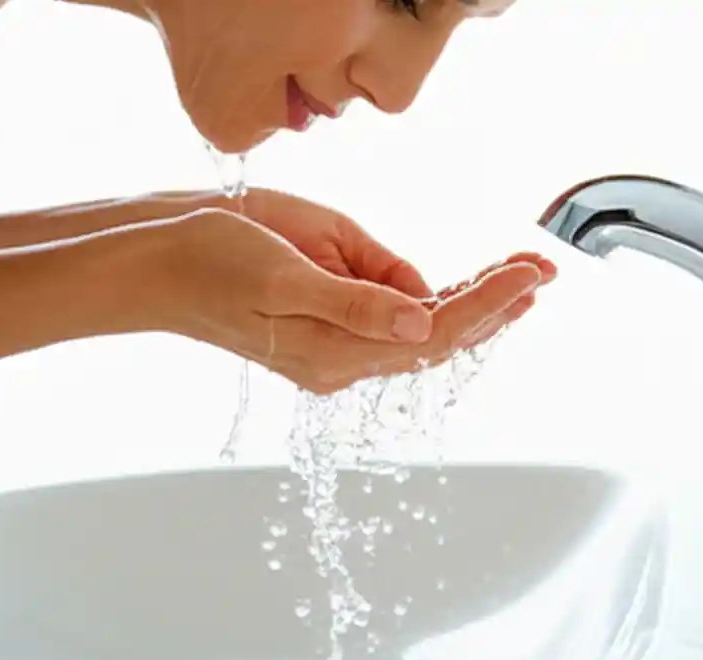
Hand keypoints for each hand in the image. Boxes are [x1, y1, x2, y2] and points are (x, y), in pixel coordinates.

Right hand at [131, 208, 550, 393]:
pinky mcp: (329, 323)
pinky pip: (396, 321)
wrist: (159, 264)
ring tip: (521, 274)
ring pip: (422, 331)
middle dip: (495, 305)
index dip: (486, 303)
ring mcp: (337, 344)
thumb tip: (421, 322)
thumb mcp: (285, 272)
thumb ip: (355, 302)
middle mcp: (343, 357)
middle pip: (438, 337)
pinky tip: (468, 290)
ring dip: (474, 304)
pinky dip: (439, 304)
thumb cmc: (211, 260)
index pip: (433, 331)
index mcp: (335, 350)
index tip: (528, 274)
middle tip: (543, 271)